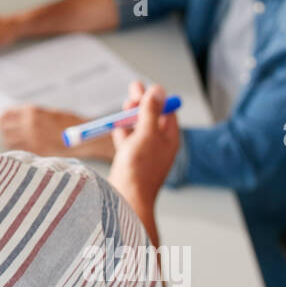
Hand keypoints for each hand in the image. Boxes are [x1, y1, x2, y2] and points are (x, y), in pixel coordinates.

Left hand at [0, 105, 112, 159]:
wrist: (84, 139)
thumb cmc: (68, 124)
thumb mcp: (49, 112)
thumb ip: (31, 115)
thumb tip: (13, 117)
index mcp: (32, 111)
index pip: (6, 114)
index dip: (2, 118)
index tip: (0, 120)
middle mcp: (30, 125)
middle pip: (4, 128)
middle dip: (3, 129)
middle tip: (3, 131)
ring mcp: (32, 140)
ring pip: (10, 140)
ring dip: (9, 139)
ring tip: (14, 139)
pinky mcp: (36, 152)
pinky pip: (19, 150)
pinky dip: (18, 149)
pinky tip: (23, 147)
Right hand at [107, 82, 179, 236]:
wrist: (126, 199)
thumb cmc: (139, 168)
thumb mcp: (146, 134)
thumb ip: (151, 111)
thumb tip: (158, 89)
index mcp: (170, 139)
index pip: (167, 112)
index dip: (156, 98)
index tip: (144, 87)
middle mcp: (159, 146)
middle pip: (151, 118)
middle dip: (141, 103)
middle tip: (132, 88)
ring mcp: (144, 154)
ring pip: (138, 128)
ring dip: (130, 116)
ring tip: (124, 105)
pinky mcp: (131, 161)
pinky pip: (127, 141)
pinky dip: (121, 132)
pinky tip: (115, 127)